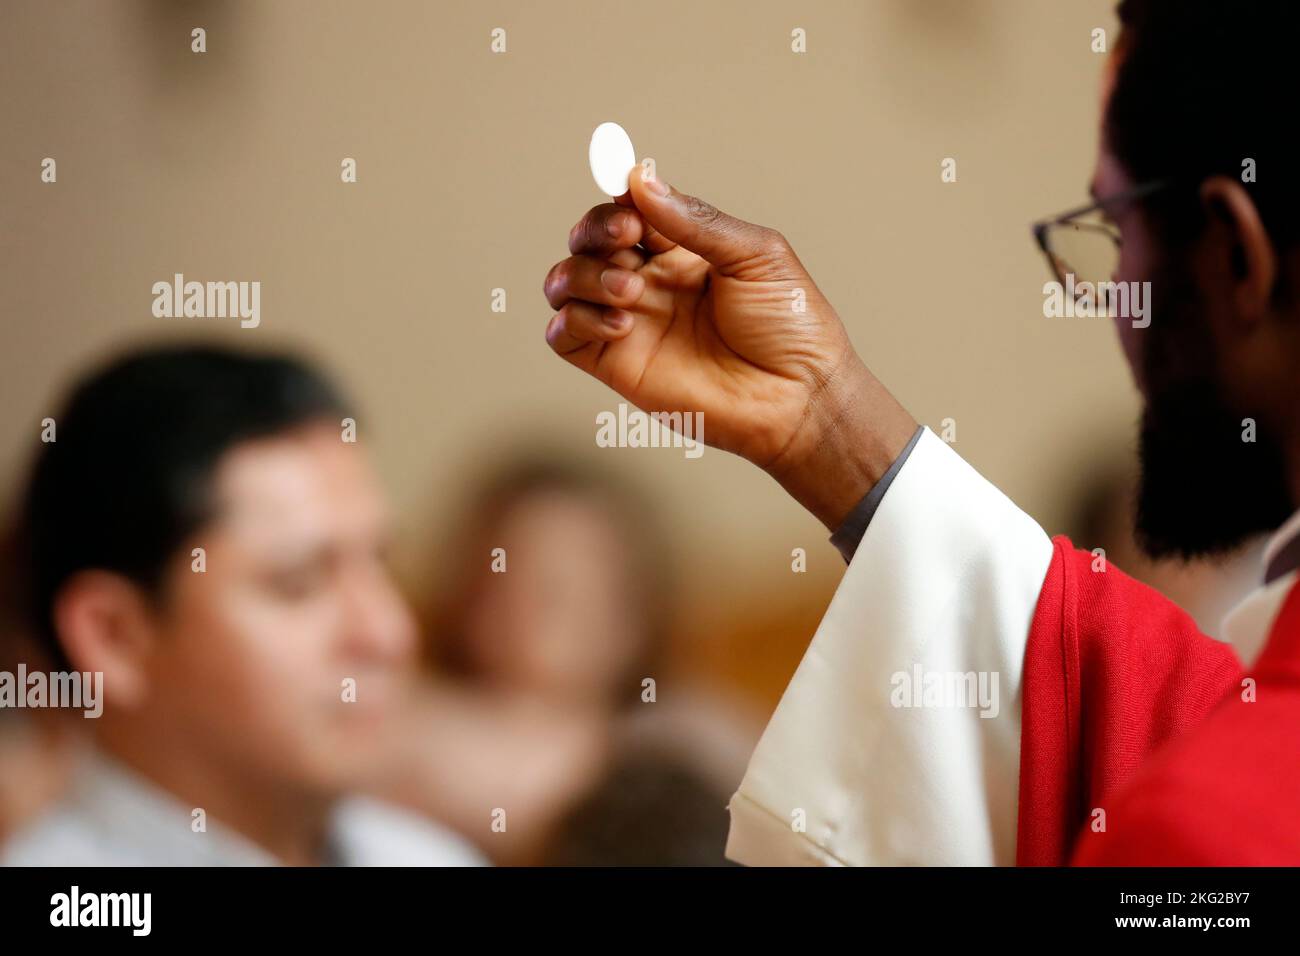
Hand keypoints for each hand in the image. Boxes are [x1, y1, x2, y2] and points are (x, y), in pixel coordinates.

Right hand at [543, 165, 915, 529]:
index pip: (631, 209)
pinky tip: (620, 324)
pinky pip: (563, 335)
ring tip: (630, 291)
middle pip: (589, 240)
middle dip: (596, 229)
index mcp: (684, 251)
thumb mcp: (755, 255)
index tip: (632, 198)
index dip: (621, 197)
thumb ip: (695, 221)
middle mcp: (650, 283)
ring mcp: (631, 323)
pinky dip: (575, 320)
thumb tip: (641, 178)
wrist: (798, 397)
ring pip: (566, 282)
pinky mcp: (617, 365)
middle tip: (627, 238)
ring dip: (583, 274)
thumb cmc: (792, 328)